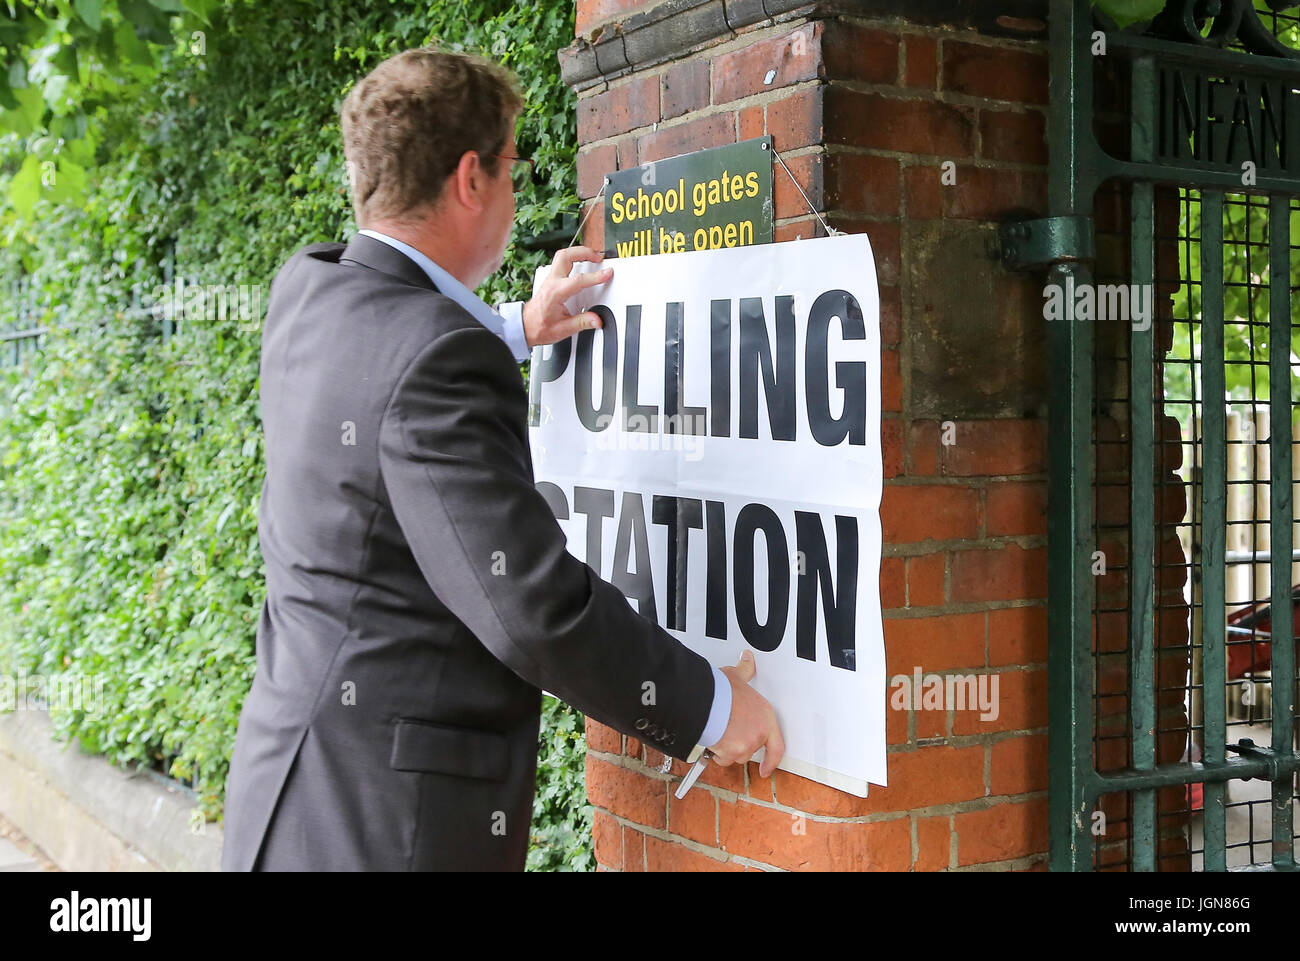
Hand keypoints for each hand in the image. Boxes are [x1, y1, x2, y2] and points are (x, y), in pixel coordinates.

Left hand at [521, 246, 612, 347]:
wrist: (525, 327)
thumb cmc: (539, 327)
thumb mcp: (563, 329)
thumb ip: (582, 323)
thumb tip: (597, 319)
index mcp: (555, 293)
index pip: (578, 280)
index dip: (595, 276)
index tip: (607, 273)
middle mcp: (552, 282)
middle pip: (566, 256)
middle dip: (584, 252)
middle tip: (598, 257)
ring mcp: (550, 279)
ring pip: (563, 255)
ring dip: (578, 252)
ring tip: (592, 256)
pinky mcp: (551, 280)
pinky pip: (561, 262)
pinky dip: (574, 258)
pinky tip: (581, 263)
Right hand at [708, 651, 784, 777]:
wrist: (706, 699)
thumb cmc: (721, 690)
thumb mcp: (736, 676)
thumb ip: (745, 671)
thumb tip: (747, 660)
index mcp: (766, 717)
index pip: (777, 746)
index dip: (773, 761)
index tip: (767, 769)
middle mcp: (759, 733)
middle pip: (751, 750)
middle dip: (739, 745)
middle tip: (729, 732)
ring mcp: (746, 744)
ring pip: (736, 755)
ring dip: (728, 749)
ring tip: (719, 732)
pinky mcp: (731, 752)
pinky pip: (723, 758)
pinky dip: (717, 753)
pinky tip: (712, 739)